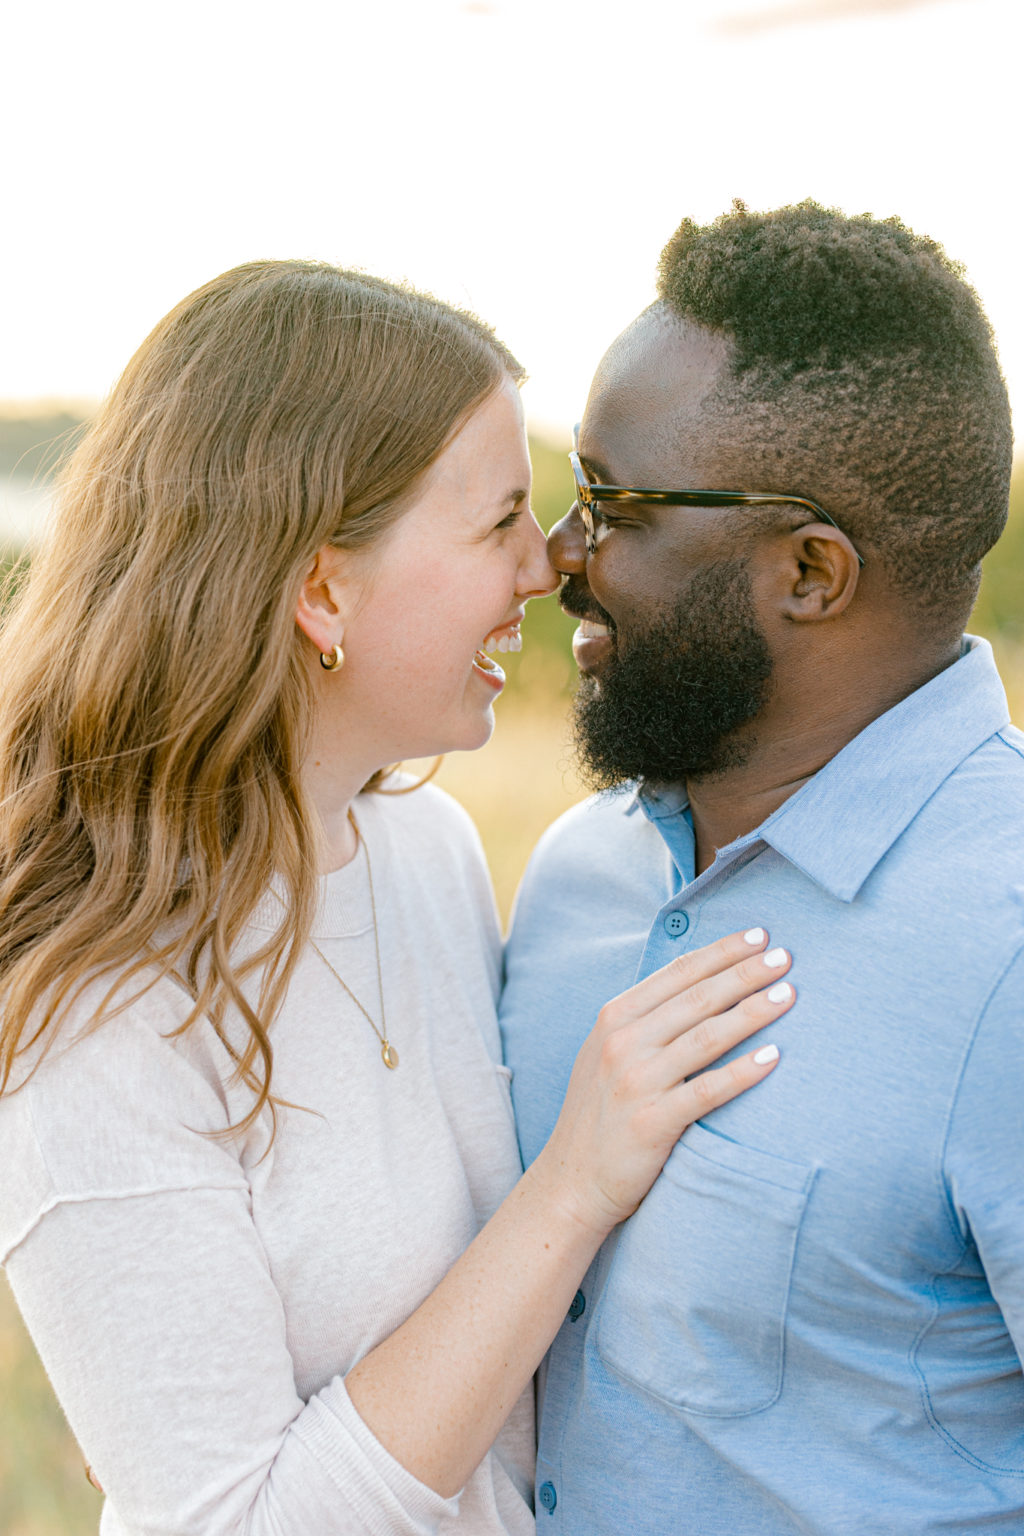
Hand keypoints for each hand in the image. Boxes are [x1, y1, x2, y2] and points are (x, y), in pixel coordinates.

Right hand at [536, 928, 793, 1237]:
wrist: (572, 1181)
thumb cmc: (601, 1113)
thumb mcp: (607, 1051)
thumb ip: (645, 1018)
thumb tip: (698, 980)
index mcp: (614, 1018)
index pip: (677, 973)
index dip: (722, 951)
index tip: (760, 936)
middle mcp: (623, 1042)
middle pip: (697, 997)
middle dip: (746, 972)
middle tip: (786, 957)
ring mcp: (636, 1081)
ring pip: (706, 1036)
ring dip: (752, 1011)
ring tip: (789, 995)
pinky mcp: (653, 1121)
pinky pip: (708, 1090)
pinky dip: (743, 1071)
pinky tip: (774, 1057)